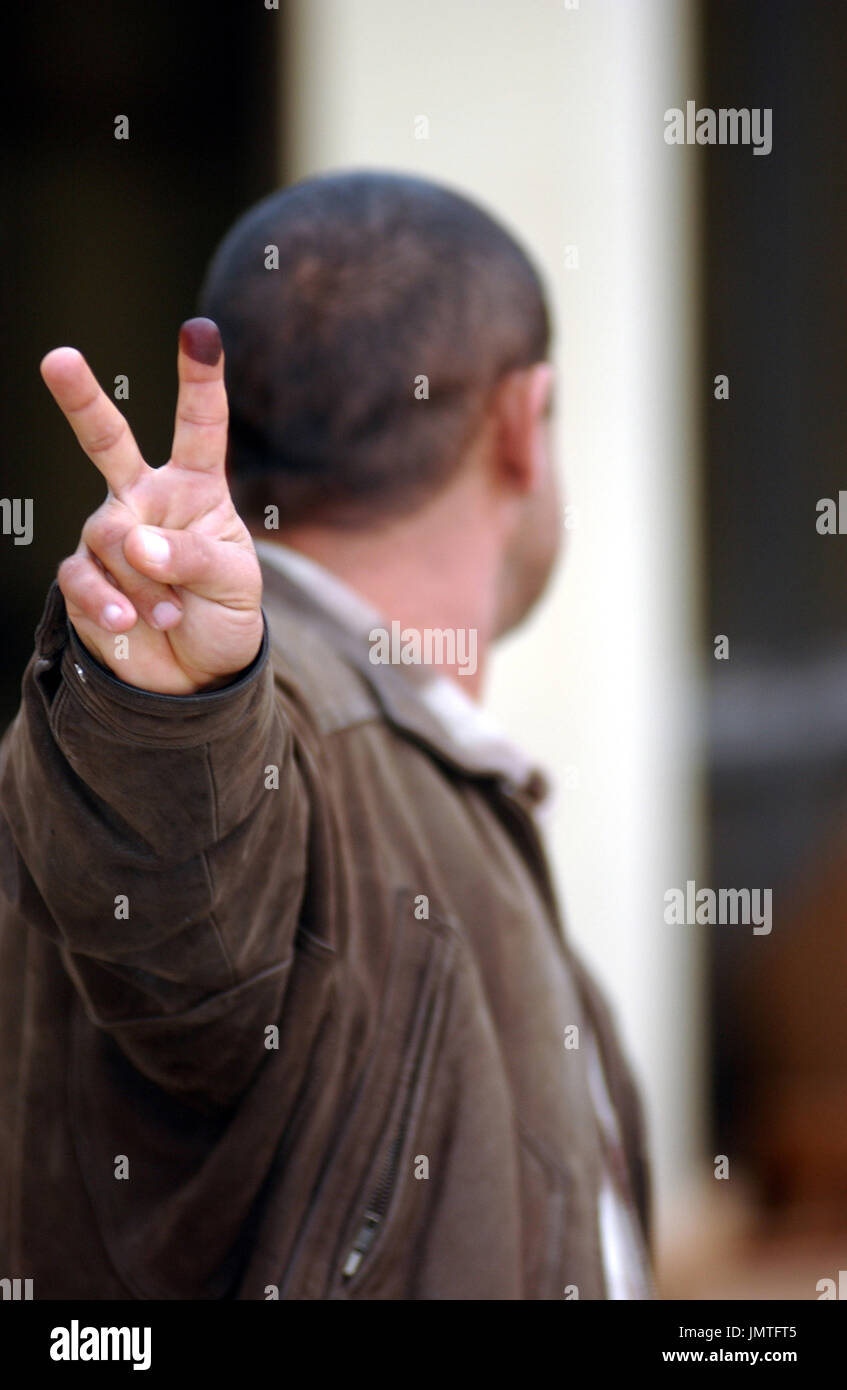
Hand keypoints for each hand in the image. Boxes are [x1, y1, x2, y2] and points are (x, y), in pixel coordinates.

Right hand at [41, 319, 262, 694]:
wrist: (196, 674)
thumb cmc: (224, 614)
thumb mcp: (234, 584)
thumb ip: (193, 555)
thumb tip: (134, 540)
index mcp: (196, 488)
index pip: (199, 425)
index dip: (199, 378)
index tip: (200, 330)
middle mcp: (146, 500)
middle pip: (108, 440)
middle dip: (82, 399)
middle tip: (58, 358)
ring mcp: (111, 537)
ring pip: (110, 536)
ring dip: (143, 580)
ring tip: (169, 614)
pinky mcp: (85, 578)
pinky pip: (83, 578)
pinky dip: (108, 602)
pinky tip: (129, 623)